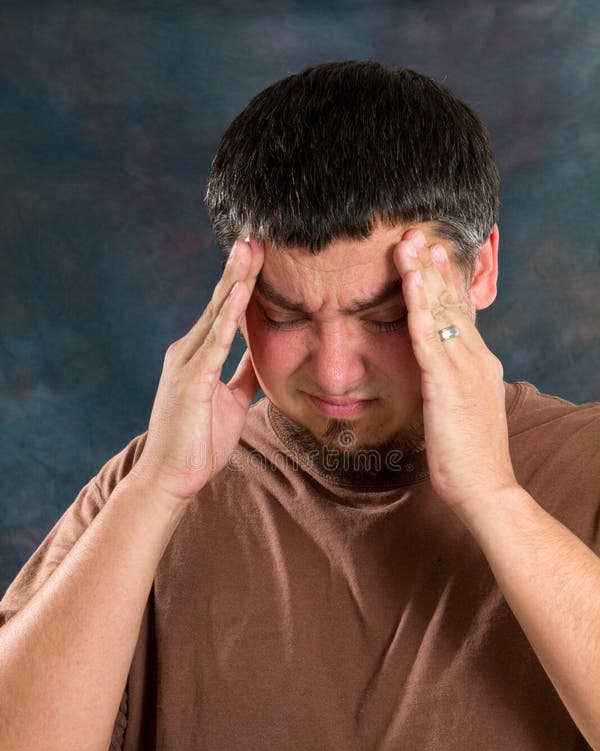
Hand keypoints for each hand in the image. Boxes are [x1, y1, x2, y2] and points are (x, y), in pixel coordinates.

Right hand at [132, 237, 263, 509]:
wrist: (171, 478)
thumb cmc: (198, 442)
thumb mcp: (230, 401)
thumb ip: (242, 374)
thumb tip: (261, 354)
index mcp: (198, 355)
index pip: (224, 311)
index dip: (242, 282)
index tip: (260, 254)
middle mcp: (188, 352)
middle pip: (218, 302)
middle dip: (238, 268)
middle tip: (256, 234)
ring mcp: (186, 364)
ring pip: (215, 314)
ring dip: (234, 281)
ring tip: (250, 250)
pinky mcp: (190, 381)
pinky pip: (214, 343)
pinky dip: (228, 316)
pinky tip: (240, 293)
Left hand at [393, 228, 516, 518]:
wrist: (486, 488)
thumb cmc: (468, 458)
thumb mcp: (461, 412)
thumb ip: (450, 387)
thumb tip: (435, 376)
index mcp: (479, 365)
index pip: (458, 315)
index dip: (443, 283)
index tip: (430, 255)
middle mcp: (476, 359)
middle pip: (451, 303)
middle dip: (433, 266)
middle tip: (417, 233)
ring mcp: (464, 368)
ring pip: (440, 311)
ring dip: (423, 274)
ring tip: (410, 242)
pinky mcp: (448, 383)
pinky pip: (429, 336)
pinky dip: (419, 304)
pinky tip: (411, 280)